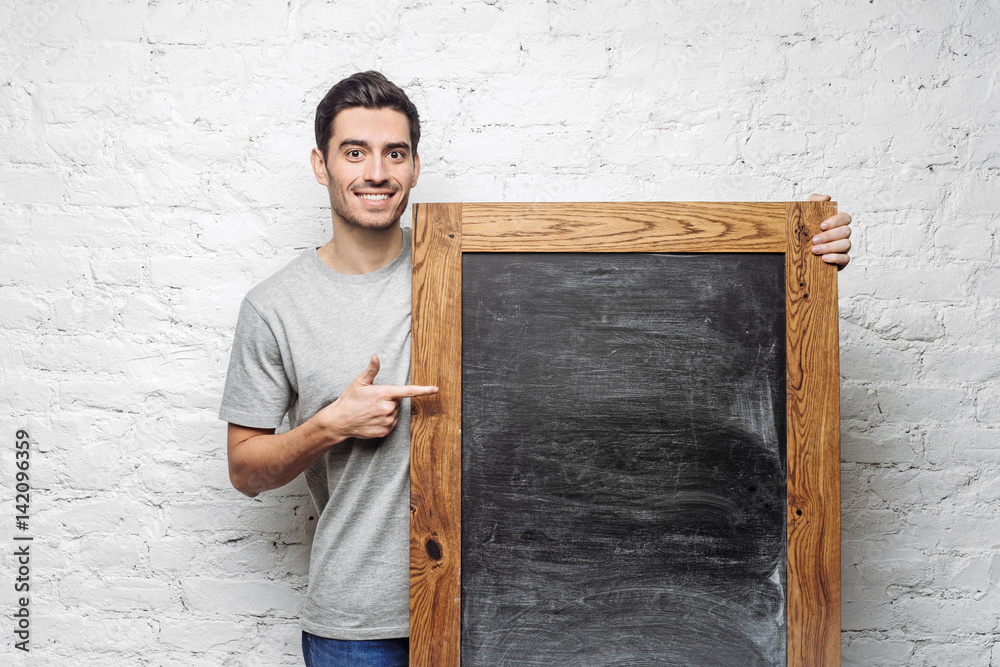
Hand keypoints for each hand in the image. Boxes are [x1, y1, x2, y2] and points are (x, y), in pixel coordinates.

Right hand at [320, 354, 438, 440]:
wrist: (339, 421)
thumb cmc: (349, 400)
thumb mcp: (359, 382)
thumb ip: (371, 370)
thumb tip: (375, 356)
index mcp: (383, 393)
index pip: (408, 391)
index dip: (423, 390)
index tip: (435, 389)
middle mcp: (388, 408)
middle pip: (398, 402)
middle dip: (389, 400)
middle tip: (373, 401)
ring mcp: (387, 421)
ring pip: (395, 413)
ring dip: (387, 411)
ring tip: (372, 410)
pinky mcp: (385, 431)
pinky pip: (391, 423)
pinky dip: (385, 421)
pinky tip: (373, 418)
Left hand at [807, 193, 851, 269]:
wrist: (796, 254)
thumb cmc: (803, 233)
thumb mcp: (804, 215)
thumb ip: (814, 202)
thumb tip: (827, 198)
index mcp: (836, 224)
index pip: (845, 218)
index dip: (836, 221)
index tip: (821, 226)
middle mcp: (842, 235)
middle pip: (846, 231)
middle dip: (829, 236)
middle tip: (814, 240)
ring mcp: (843, 248)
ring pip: (846, 244)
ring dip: (830, 247)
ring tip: (814, 250)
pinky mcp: (841, 261)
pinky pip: (845, 259)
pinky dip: (835, 258)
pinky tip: (824, 258)